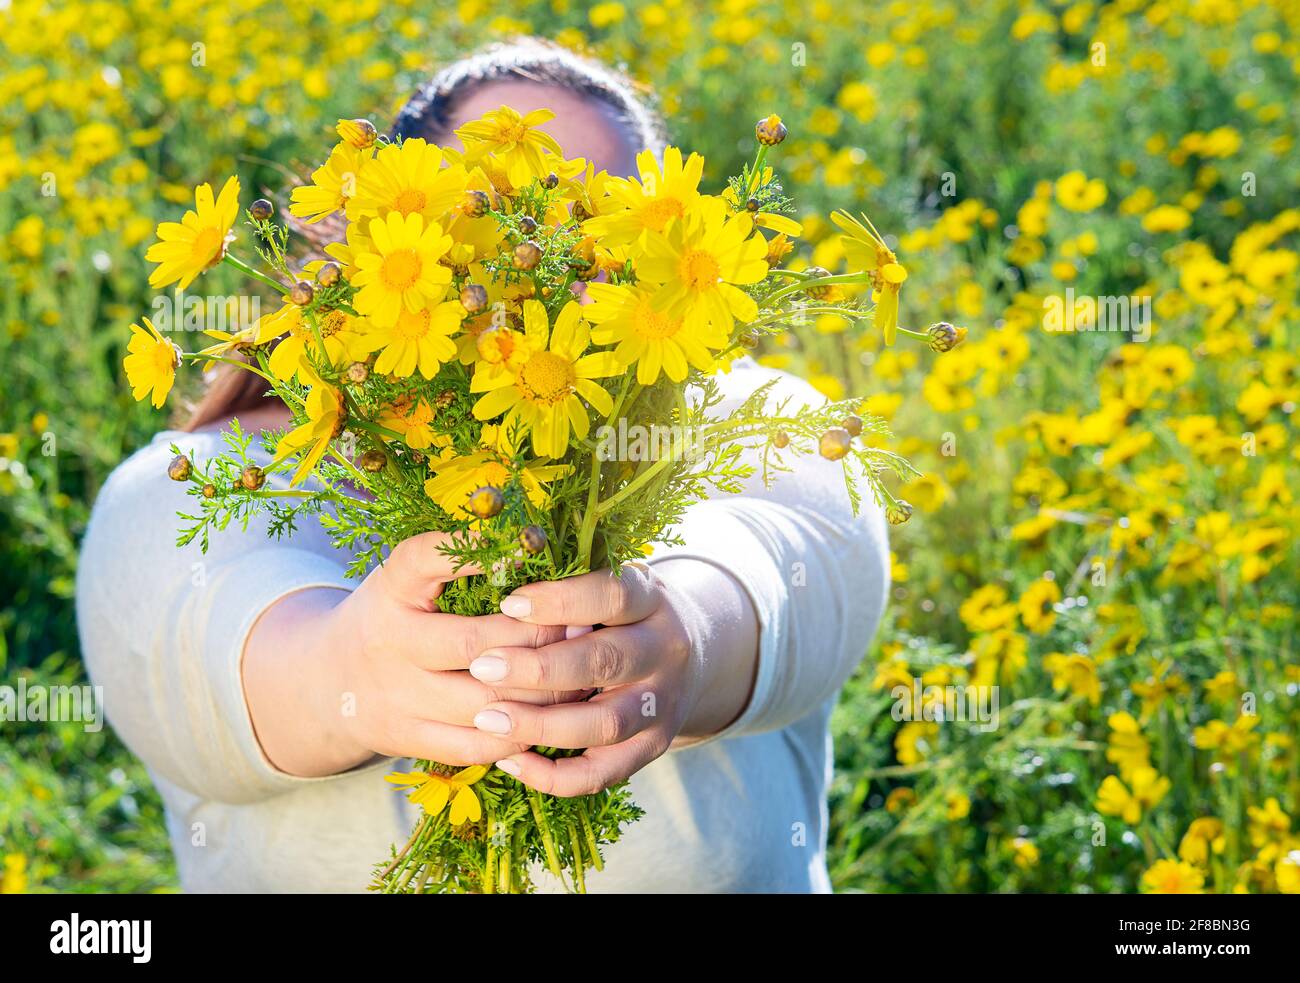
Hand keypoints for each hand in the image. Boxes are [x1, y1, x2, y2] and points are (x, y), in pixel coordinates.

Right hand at [244, 532, 581, 776]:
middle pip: (477, 646)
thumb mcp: (408, 575)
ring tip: (582, 674)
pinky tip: (553, 716)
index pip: (425, 559)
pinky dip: (522, 734)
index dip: (480, 553)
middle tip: (583, 626)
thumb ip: (456, 556)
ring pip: (487, 703)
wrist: (328, 682)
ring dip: (543, 692)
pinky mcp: (409, 739)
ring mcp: (398, 697)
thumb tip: (539, 538)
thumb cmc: (395, 614)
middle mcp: (391, 642)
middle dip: (540, 638)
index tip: (535, 544)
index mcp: (391, 589)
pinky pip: (478, 745)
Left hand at [466, 559, 758, 795]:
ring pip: (605, 724)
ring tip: (486, 717)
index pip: (613, 596)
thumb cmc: (623, 611)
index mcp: (652, 600)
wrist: (688, 653)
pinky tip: (509, 759)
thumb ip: (570, 584)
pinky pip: (602, 774)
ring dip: (541, 725)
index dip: (561, 601)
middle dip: (539, 667)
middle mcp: (665, 652)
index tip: (509, 604)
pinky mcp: (652, 748)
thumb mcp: (610, 582)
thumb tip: (498, 579)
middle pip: (606, 661)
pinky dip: (553, 775)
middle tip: (481, 666)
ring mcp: (662, 705)